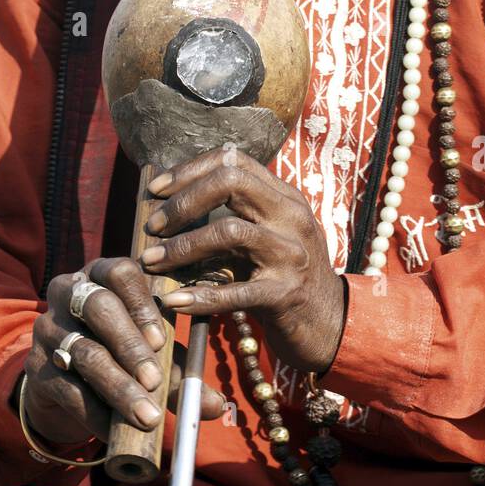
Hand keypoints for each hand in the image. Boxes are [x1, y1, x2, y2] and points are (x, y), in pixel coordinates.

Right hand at [23, 258, 225, 446]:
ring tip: (146, 415)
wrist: (66, 381)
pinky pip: (68, 389)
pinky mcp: (37, 367)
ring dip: (119, 386)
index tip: (160, 339)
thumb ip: (179, 371)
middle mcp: (69, 292)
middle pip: (98, 306)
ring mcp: (48, 328)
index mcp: (101, 274)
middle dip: (130, 345)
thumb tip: (214, 404)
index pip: (120, 271)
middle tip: (154, 381)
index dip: (141, 303)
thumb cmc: (118, 353)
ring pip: (85, 352)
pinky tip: (115, 432)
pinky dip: (96, 413)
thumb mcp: (148, 353)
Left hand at [139, 147, 346, 375]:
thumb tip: (173, 201)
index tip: (156, 189)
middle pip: (231, 183)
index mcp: (286, 197)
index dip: (190, 169)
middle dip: (183, 202)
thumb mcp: (271, 235)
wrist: (332, 324)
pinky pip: (235, 292)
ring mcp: (291, 254)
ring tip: (153, 261)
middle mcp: (292, 217)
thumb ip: (238, 215)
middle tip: (154, 225)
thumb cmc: (286, 276)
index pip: (234, 161)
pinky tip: (174, 302)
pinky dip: (199, 296)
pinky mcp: (285, 294)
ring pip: (228, 232)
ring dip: (182, 247)